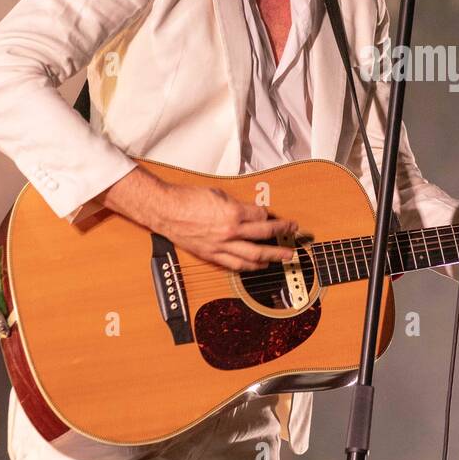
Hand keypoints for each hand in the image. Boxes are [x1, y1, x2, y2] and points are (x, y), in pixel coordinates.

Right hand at [156, 183, 297, 272]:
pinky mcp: (211, 255)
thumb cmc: (187, 198)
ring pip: (252, 255)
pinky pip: (234, 265)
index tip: (273, 214)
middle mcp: (229, 232)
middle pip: (264, 236)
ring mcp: (220, 246)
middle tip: (293, 234)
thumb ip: (236, 204)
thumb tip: (249, 210)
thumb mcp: (217, 193)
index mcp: (232, 213)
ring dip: (271, 257)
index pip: (261, 215)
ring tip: (284, 257)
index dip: (269, 214)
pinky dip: (249, 266)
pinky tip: (258, 266)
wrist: (165, 211)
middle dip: (282, 235)